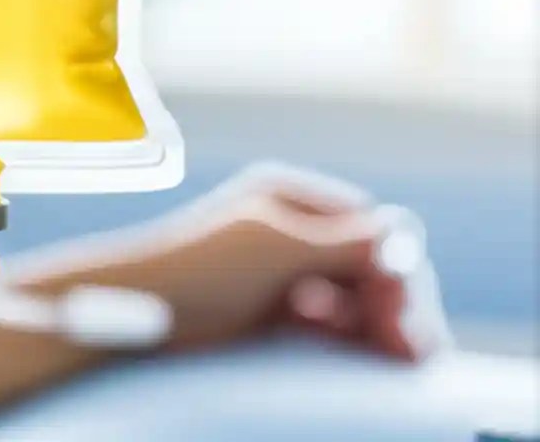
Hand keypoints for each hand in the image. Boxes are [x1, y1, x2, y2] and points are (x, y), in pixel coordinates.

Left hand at [19, 163, 450, 360]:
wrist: (136, 313)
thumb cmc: (197, 269)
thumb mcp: (278, 248)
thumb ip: (347, 245)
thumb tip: (408, 240)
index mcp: (291, 195)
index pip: (374, 229)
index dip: (397, 272)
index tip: (402, 315)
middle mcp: (290, 227)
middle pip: (368, 265)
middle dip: (393, 303)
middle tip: (410, 350)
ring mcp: (281, 271)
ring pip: (355, 298)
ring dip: (376, 322)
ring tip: (389, 352)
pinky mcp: (270, 311)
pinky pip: (331, 323)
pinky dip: (350, 335)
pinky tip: (354, 349)